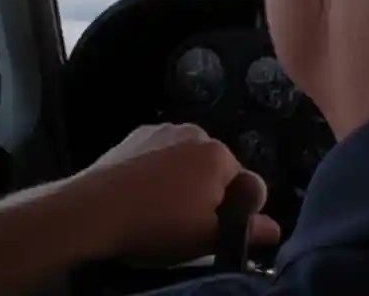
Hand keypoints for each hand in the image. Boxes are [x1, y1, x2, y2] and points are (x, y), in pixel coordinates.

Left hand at [68, 124, 281, 264]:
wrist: (92, 210)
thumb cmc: (157, 224)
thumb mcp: (207, 237)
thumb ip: (248, 230)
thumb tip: (276, 228)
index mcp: (218, 154)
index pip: (248, 184)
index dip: (239, 212)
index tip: (217, 229)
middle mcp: (195, 132)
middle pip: (216, 170)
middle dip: (209, 194)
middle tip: (186, 222)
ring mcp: (162, 130)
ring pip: (187, 162)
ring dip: (183, 181)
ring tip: (161, 209)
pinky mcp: (135, 135)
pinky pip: (160, 156)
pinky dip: (158, 172)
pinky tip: (142, 194)